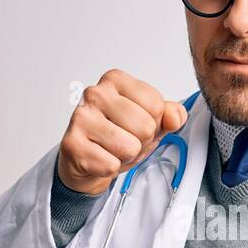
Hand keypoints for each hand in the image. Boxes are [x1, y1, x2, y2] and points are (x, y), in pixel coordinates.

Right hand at [57, 69, 188, 195]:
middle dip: (140, 142)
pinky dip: (109, 168)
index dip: (154, 123)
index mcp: (115, 80)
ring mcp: (80, 118)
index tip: (135, 125)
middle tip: (123, 140)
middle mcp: (95, 93)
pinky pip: (110, 165)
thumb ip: (170, 114)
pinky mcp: (71, 144)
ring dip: (125, 156)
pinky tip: (98, 158)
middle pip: (145, 126)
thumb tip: (175, 117)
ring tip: (111, 150)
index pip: (157, 105)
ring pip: (129, 147)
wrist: (85, 160)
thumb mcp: (150, 120)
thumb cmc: (117, 135)